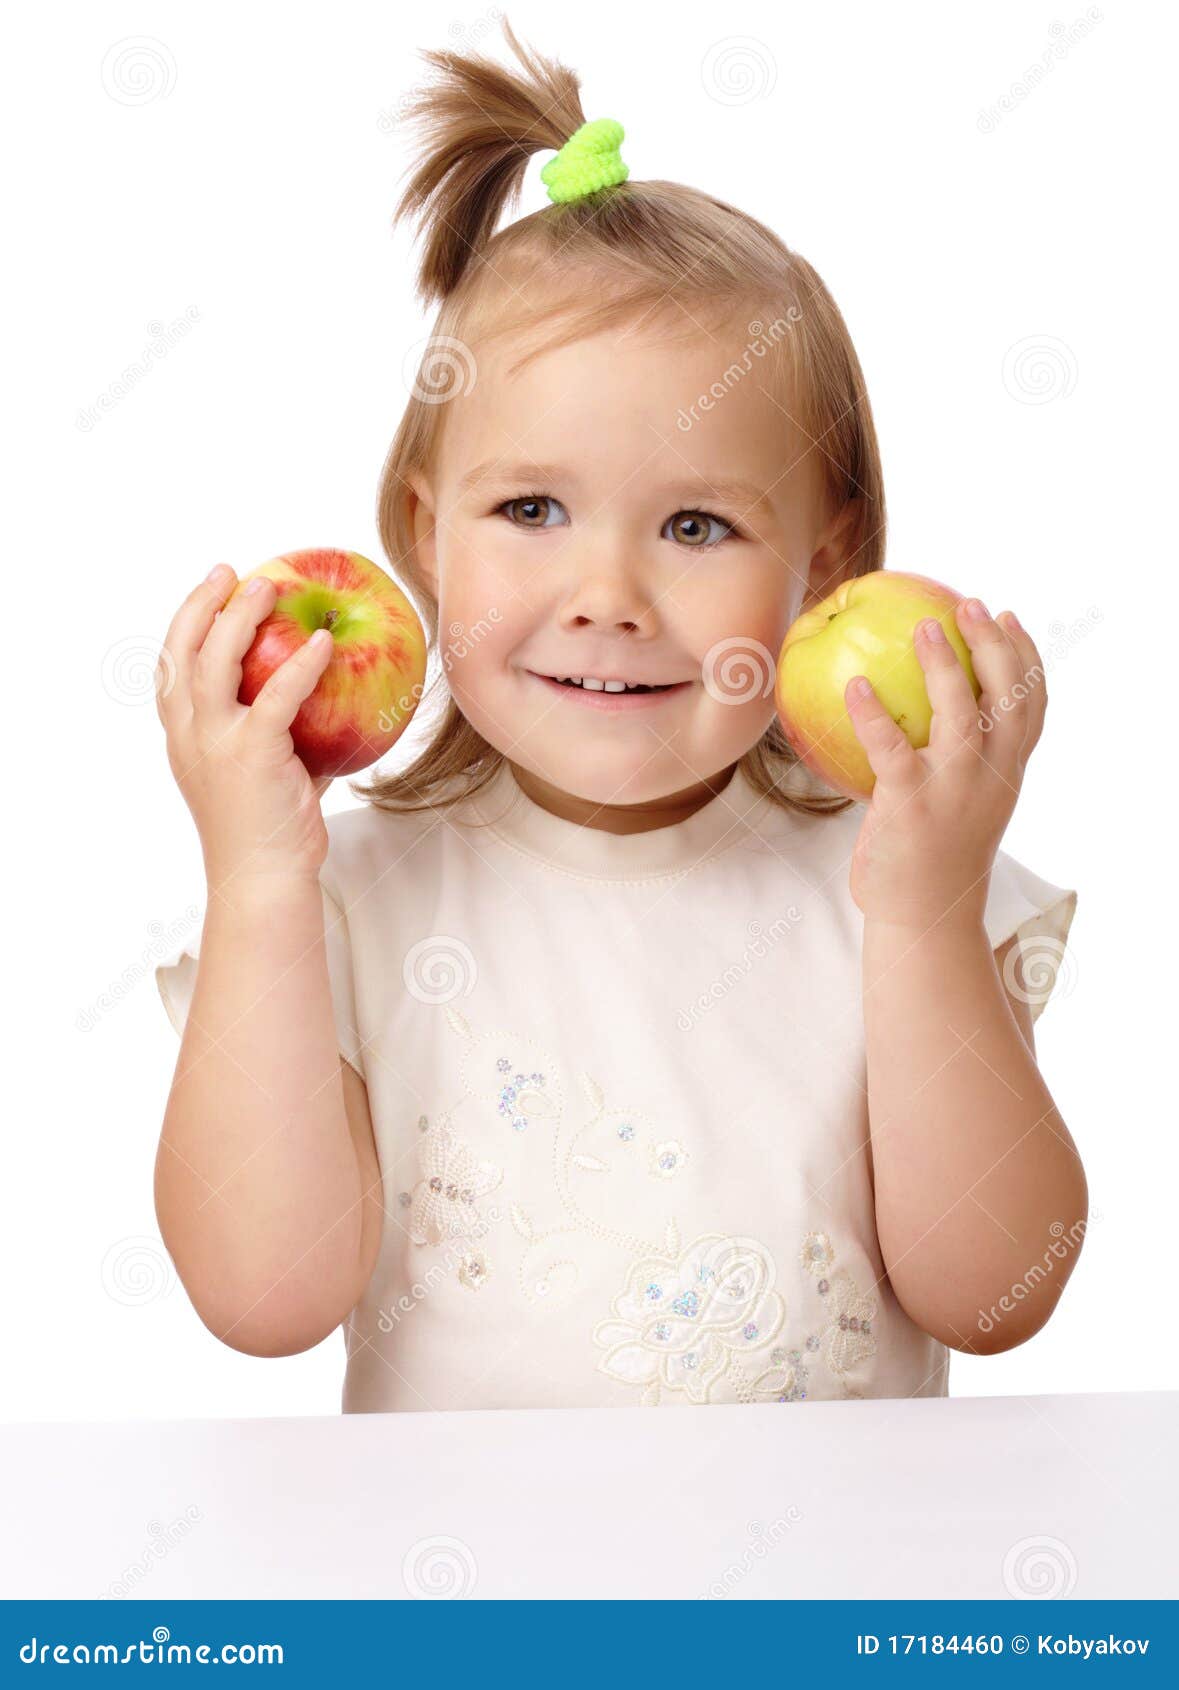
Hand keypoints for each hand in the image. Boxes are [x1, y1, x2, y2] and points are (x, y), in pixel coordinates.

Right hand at [156, 565, 335, 896]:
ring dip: (240, 617)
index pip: (170, 668)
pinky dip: (301, 665)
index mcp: (183, 738)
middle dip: (202, 603)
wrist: (263, 880)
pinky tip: (323, 643)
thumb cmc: (271, 833)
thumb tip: (325, 701)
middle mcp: (189, 736)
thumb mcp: (266, 773)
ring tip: (269, 587)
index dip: (186, 622)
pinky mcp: (252, 754)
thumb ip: (282, 736)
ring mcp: (215, 744)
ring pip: (215, 662)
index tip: (210, 590)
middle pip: (182, 651)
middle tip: (232, 571)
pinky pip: (278, 697)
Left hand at [843, 599, 1046, 929]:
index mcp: (1007, 774)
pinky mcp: (911, 805)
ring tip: (925, 627)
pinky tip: (855, 685)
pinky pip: (890, 750)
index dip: (1027, 657)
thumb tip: (921, 714)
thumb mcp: (962, 804)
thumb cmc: (934, 857)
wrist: (925, 917)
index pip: (1032, 706)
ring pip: (960, 714)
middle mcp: (991, 777)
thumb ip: (957, 762)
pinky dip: (873, 714)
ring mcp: (954, 791)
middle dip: (995, 645)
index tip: (1011, 617)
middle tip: (971, 605)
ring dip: (944, 666)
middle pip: (1008, 698)